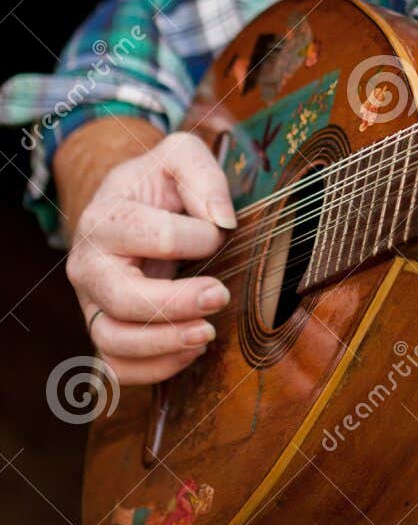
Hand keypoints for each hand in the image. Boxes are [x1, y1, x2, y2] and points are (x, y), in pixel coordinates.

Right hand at [65, 131, 235, 385]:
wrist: (130, 205)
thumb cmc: (158, 183)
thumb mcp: (180, 155)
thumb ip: (203, 174)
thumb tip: (223, 221)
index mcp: (106, 219)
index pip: (157, 237)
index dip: (199, 239)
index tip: (220, 233)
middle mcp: (88, 265)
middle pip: (123, 299)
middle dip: (176, 304)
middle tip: (219, 296)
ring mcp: (91, 302)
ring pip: (114, 341)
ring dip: (165, 345)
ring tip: (206, 334)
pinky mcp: (104, 329)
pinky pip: (117, 367)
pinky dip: (153, 369)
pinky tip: (190, 351)